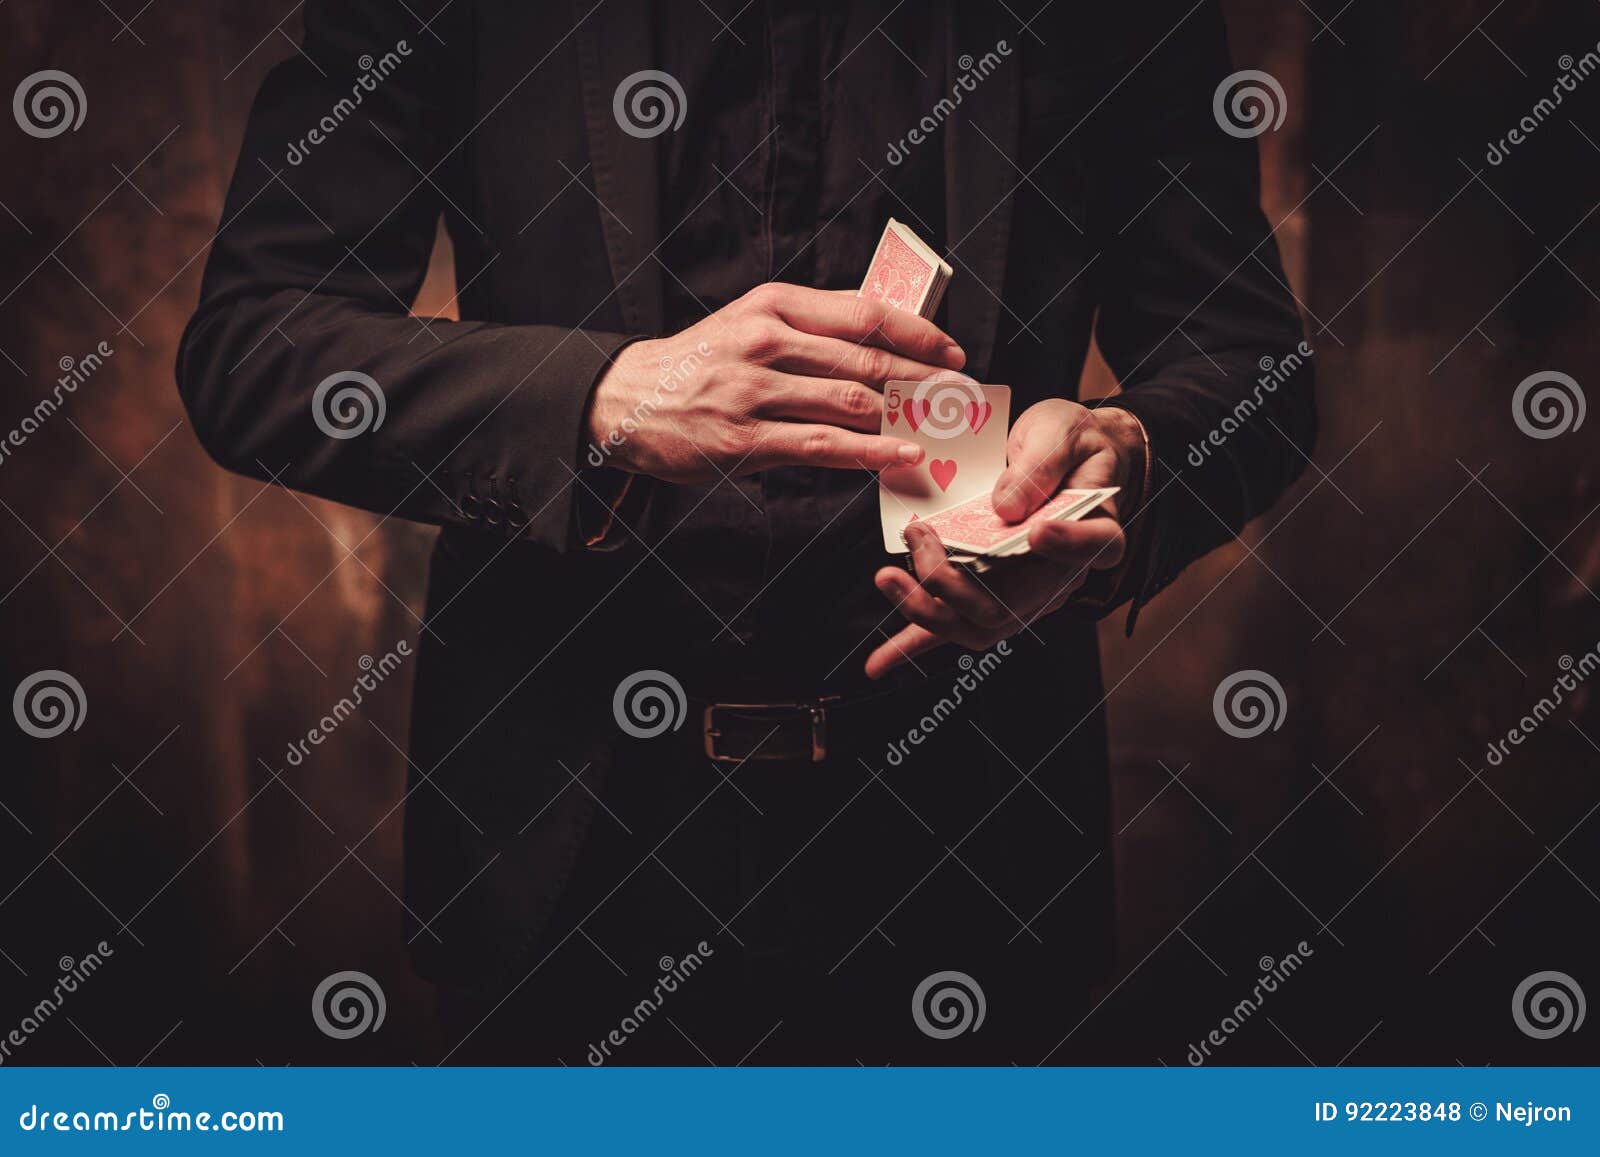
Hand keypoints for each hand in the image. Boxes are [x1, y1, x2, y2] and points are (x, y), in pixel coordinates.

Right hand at [586, 283, 966, 481]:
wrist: (629, 398)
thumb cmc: (701, 363)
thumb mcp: (752, 323)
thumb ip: (811, 330)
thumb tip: (885, 347)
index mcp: (775, 304)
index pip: (865, 313)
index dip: (918, 334)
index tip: (952, 353)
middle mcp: (766, 341)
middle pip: (867, 360)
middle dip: (923, 382)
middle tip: (958, 399)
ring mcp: (754, 391)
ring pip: (850, 403)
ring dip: (904, 419)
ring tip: (938, 430)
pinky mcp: (744, 439)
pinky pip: (822, 446)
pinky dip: (869, 453)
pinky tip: (900, 456)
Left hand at [864, 400, 1142, 678]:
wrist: (1065, 457)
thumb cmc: (1070, 443)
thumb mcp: (1061, 433)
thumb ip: (1040, 465)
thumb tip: (1005, 508)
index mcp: (1095, 530)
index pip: (1096, 547)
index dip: (1069, 547)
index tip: (1038, 533)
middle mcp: (1059, 575)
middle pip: (1013, 605)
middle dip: (955, 584)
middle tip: (919, 537)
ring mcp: (1023, 592)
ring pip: (978, 624)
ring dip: (926, 610)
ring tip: (887, 578)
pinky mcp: (989, 592)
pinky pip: (951, 626)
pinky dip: (912, 644)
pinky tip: (878, 663)